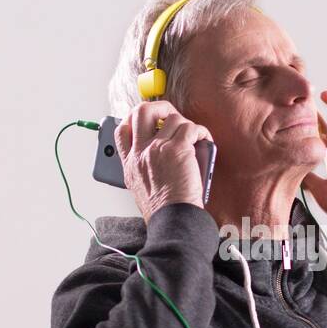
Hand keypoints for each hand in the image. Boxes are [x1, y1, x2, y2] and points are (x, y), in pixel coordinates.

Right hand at [115, 101, 214, 225]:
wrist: (172, 220)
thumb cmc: (162, 210)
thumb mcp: (140, 188)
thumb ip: (143, 168)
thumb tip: (157, 154)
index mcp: (130, 163)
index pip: (121, 130)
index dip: (133, 119)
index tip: (149, 122)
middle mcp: (140, 152)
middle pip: (141, 111)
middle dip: (159, 107)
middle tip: (171, 115)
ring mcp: (157, 148)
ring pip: (173, 118)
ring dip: (186, 124)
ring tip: (194, 138)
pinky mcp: (178, 149)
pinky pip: (191, 128)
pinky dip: (201, 132)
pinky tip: (204, 141)